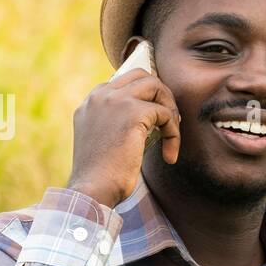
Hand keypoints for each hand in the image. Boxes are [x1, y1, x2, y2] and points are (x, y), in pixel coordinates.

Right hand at [67, 68, 180, 207]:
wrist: (93, 189)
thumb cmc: (101, 174)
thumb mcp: (103, 140)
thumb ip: (116, 121)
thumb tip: (148, 116)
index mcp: (91, 101)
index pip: (124, 82)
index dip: (146, 98)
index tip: (156, 120)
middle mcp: (101, 95)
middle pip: (142, 76)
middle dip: (161, 96)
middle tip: (169, 121)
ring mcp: (115, 101)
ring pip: (156, 86)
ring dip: (170, 109)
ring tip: (172, 135)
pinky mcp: (133, 112)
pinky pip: (166, 113)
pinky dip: (174, 134)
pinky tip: (169, 155)